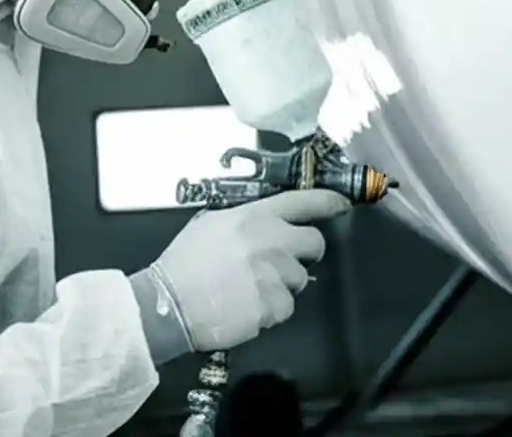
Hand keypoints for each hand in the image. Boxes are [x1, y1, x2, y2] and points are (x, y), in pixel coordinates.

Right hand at [147, 189, 350, 351]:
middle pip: (316, 243)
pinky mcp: (274, 307)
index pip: (305, 202)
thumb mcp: (211, 223)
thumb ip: (244, 219)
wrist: (169, 304)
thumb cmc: (184, 261)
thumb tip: (266, 223)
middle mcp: (273, 242)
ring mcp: (276, 276)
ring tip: (252, 287)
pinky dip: (272, 309)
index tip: (341, 204)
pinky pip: (286, 307)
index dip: (328, 202)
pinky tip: (247, 306)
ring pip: (300, 279)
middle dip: (307, 251)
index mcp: (256, 216)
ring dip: (283, 283)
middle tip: (285, 259)